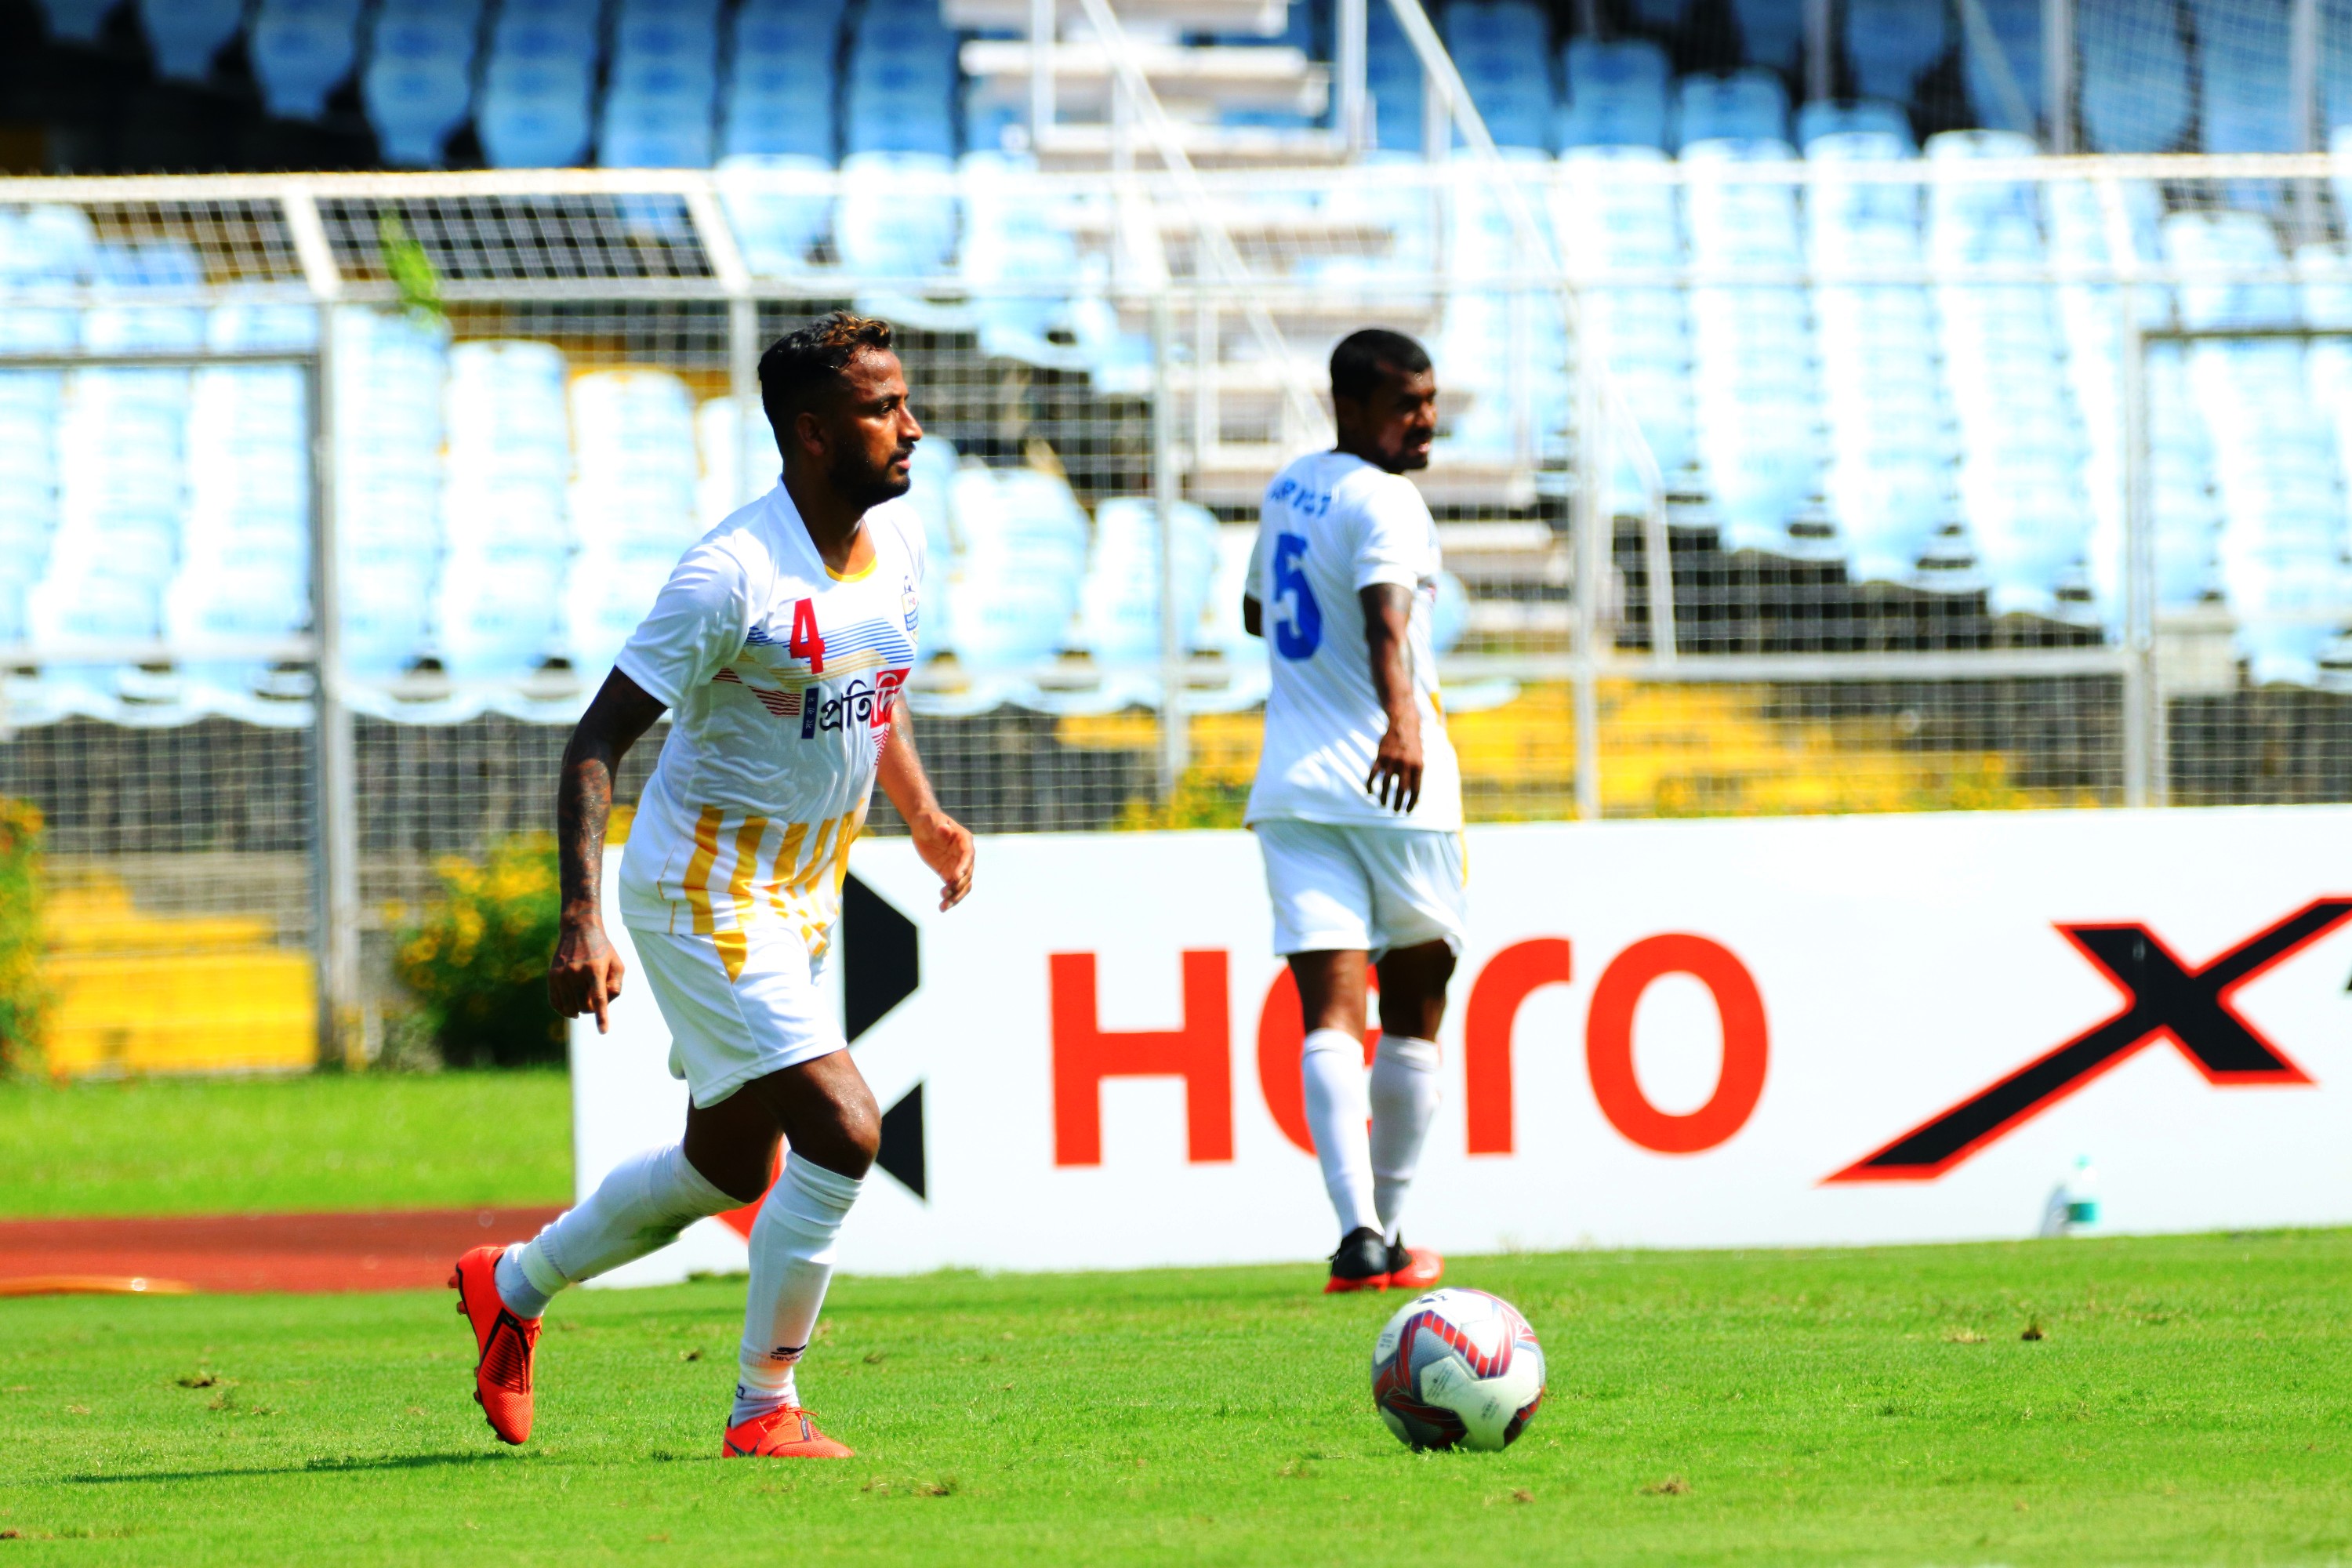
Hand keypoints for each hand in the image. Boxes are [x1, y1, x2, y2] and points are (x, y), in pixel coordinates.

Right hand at [548, 916, 625, 1033]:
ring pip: (570, 1007)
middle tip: (597, 998)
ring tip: (586, 998)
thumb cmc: (603, 950)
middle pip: (585, 1006)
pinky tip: (572, 1009)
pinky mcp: (552, 976)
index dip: (601, 1017)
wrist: (579, 930)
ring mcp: (561, 974)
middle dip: (594, 1009)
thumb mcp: (617, 964)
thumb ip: (616, 986)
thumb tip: (604, 1005)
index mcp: (595, 969)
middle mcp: (576, 972)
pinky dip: (565, 1010)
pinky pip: (556, 1003)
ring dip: (580, 1009)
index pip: (598, 998)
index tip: (603, 1031)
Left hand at [910, 809, 974, 910]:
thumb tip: (945, 830)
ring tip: (943, 905)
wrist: (923, 826)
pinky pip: (953, 887)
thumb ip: (939, 827)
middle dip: (959, 885)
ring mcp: (958, 865)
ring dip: (956, 896)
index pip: (968, 854)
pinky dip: (950, 898)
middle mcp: (964, 854)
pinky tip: (942, 907)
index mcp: (964, 840)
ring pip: (963, 885)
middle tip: (946, 893)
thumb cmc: (928, 820)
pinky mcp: (949, 873)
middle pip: (968, 873)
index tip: (955, 877)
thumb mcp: (931, 821)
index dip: (964, 866)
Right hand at [1366, 719, 1422, 812]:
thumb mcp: (1420, 759)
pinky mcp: (1380, 757)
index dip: (1411, 803)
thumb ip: (1416, 777)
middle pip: (1400, 790)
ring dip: (1384, 797)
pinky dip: (1370, 785)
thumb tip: (1415, 799)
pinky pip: (1373, 774)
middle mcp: (1405, 764)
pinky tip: (1370, 792)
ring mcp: (1392, 760)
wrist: (1404, 725)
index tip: (1407, 811)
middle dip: (1398, 803)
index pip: (1415, 790)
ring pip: (1386, 784)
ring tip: (1383, 804)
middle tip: (1395, 811)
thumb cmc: (1413, 746)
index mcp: (1418, 766)